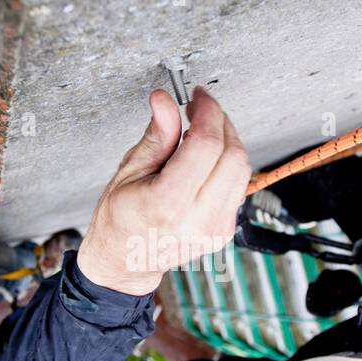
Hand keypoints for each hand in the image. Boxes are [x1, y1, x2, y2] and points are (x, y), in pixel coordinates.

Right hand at [76, 87, 251, 295]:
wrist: (125, 261)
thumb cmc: (119, 220)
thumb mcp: (128, 171)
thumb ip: (156, 136)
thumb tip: (165, 102)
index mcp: (166, 205)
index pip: (206, 146)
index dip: (208, 112)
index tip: (198, 98)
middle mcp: (196, 221)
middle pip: (233, 156)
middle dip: (221, 123)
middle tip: (201, 112)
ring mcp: (214, 229)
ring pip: (242, 170)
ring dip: (227, 142)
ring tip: (200, 135)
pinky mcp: (224, 231)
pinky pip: (238, 186)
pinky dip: (226, 164)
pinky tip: (204, 162)